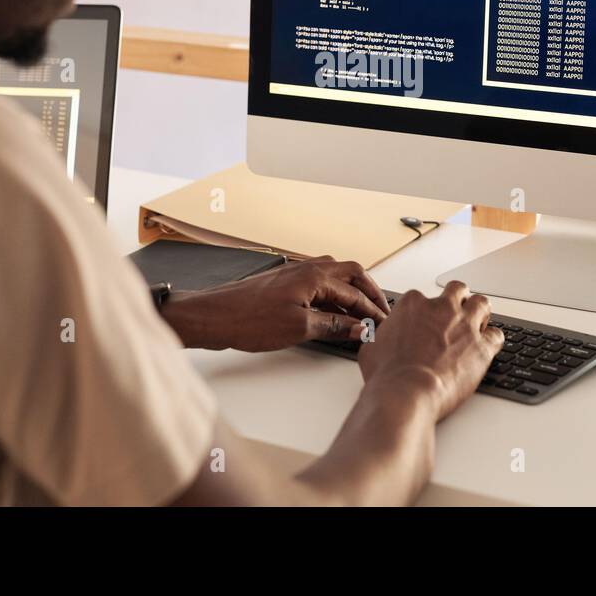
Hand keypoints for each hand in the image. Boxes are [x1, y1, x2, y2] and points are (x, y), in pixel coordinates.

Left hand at [158, 256, 390, 351]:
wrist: (213, 316)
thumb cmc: (247, 319)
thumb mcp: (299, 328)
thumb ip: (332, 325)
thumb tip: (356, 327)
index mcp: (314, 275)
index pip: (354, 291)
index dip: (371, 310)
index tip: (382, 324)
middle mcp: (306, 268)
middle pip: (350, 273)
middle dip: (368, 291)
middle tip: (379, 311)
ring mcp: (293, 274)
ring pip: (333, 277)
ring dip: (350, 293)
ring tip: (359, 314)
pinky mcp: (283, 284)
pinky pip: (317, 285)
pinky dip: (331, 296)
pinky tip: (331, 313)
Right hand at [357, 281, 503, 420]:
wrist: (407, 392)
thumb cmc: (387, 374)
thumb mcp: (371, 348)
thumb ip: (381, 336)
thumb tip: (379, 339)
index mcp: (413, 304)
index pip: (422, 297)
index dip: (424, 311)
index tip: (424, 322)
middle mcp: (441, 308)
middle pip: (457, 290)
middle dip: (457, 299)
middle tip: (455, 313)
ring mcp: (464, 325)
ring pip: (481, 304)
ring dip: (480, 312)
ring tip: (477, 323)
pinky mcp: (482, 346)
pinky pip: (496, 335)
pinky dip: (493, 340)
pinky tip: (488, 346)